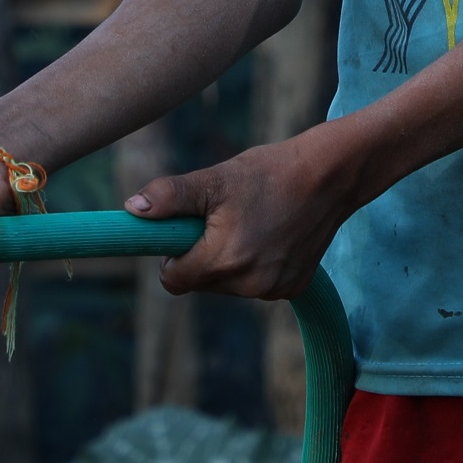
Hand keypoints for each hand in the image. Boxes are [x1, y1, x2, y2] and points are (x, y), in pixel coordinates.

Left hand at [133, 129, 366, 303]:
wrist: (330, 176)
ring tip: (251, 223)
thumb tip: (132, 210)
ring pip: (228, 285)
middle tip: (223, 218)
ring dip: (229, 262)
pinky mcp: (294, 290)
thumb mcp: (215, 179)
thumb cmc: (269, 172)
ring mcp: (274, 290)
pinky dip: (257, 265)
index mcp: (224, 260)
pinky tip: (273, 235)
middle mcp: (249, 285)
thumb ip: (170, 198)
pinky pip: (257, 285)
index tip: (187, 230)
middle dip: (202, 255)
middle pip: (201, 283)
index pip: (174, 280)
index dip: (173, 255)